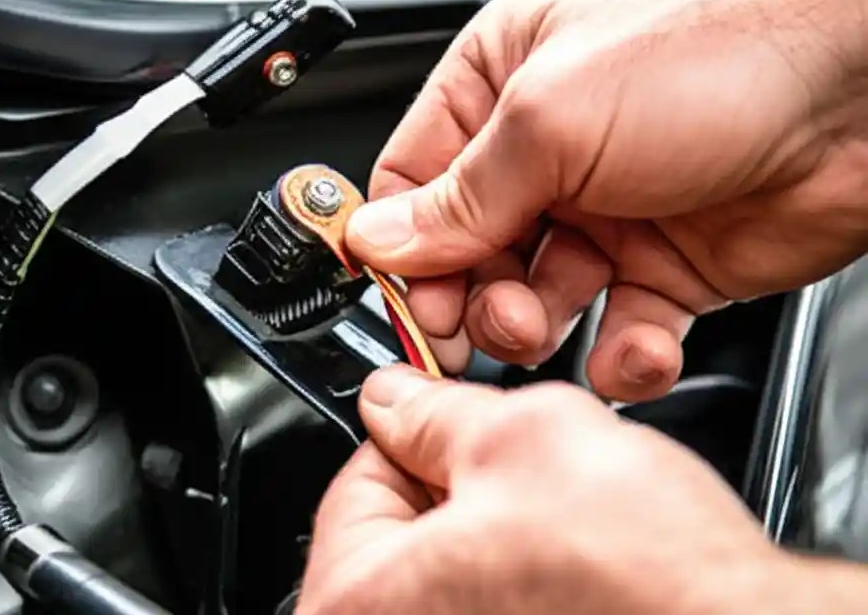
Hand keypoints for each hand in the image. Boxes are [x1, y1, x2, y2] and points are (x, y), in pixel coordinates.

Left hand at [297, 367, 860, 614]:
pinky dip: (529, 574)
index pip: (355, 477)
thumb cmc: (636, 578)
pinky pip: (497, 599)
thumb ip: (434, 411)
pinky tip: (579, 562)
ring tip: (563, 521)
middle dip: (461, 482)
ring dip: (502, 526)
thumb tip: (393, 396)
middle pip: (401, 527)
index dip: (416, 430)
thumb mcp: (520, 437)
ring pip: (455, 564)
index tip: (454, 418)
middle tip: (523, 470)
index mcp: (358, 600)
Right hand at [347, 0, 867, 399]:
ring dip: (534, 327)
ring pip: (531, 302)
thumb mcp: (550, 121)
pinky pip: (614, 334)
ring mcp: (603, 213)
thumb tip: (379, 241)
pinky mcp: (662, 270)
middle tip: (486, 318)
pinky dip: (619, 357)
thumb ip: (457, 196)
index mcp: (499, 85)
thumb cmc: (718, 62)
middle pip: (464, 254)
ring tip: (550, 322)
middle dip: (470, 297)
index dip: (401, 248)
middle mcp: (545, 151)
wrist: (864, 101)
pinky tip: (634, 347)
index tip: (404, 298)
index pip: (412, 182)